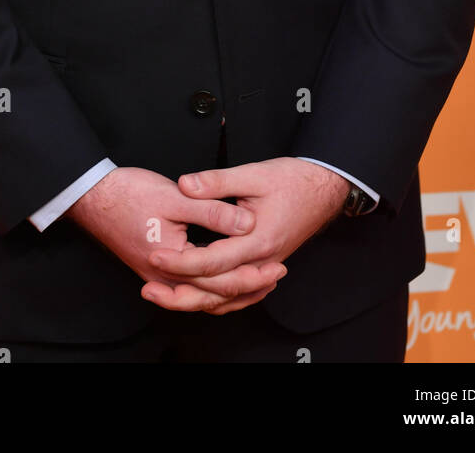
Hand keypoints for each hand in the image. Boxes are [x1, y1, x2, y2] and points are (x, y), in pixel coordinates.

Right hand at [67, 166, 287, 313]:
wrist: (92, 196)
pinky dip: (210, 286)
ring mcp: (157, 276)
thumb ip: (212, 211)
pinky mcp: (155, 268)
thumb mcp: (175, 196)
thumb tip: (246, 223)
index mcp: (173, 261)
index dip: (251, 272)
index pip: (220, 278)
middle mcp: (164, 277)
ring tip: (258, 281)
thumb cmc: (128, 194)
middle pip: (213, 294)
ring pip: (200, 295)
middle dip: (247, 287)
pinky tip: (223, 277)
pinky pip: (189, 288)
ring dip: (230, 291)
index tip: (276, 263)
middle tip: (275, 276)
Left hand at [141, 158, 349, 309]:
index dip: (180, 262)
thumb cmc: (292, 180)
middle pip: (217, 290)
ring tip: (166, 297)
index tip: (155, 257)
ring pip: (229, 298)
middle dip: (181, 293)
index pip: (212, 262)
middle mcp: (262, 261)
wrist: (324, 188)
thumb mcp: (253, 173)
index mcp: (257, 240)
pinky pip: (241, 294)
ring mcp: (265, 267)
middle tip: (149, 288)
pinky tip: (201, 296)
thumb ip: (217, 181)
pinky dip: (220, 299)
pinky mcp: (266, 266)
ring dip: (197, 301)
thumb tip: (185, 184)